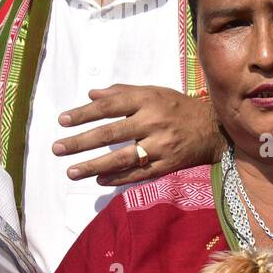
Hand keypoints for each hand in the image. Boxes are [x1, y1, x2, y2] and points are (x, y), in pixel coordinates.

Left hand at [53, 84, 222, 185]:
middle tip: (57, 148)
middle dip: (80, 142)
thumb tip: (91, 94)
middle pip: (111, 133)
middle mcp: (154, 122)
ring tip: (71, 172)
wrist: (216, 128)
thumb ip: (123, 93)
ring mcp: (162, 146)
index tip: (62, 121)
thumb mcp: (155, 92)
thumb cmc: (179, 108)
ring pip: (122, 158)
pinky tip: (100, 180)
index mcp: (148, 101)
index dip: (84, 113)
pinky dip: (118, 178)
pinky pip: (140, 173)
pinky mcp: (169, 164)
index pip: (109, 106)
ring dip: (94, 165)